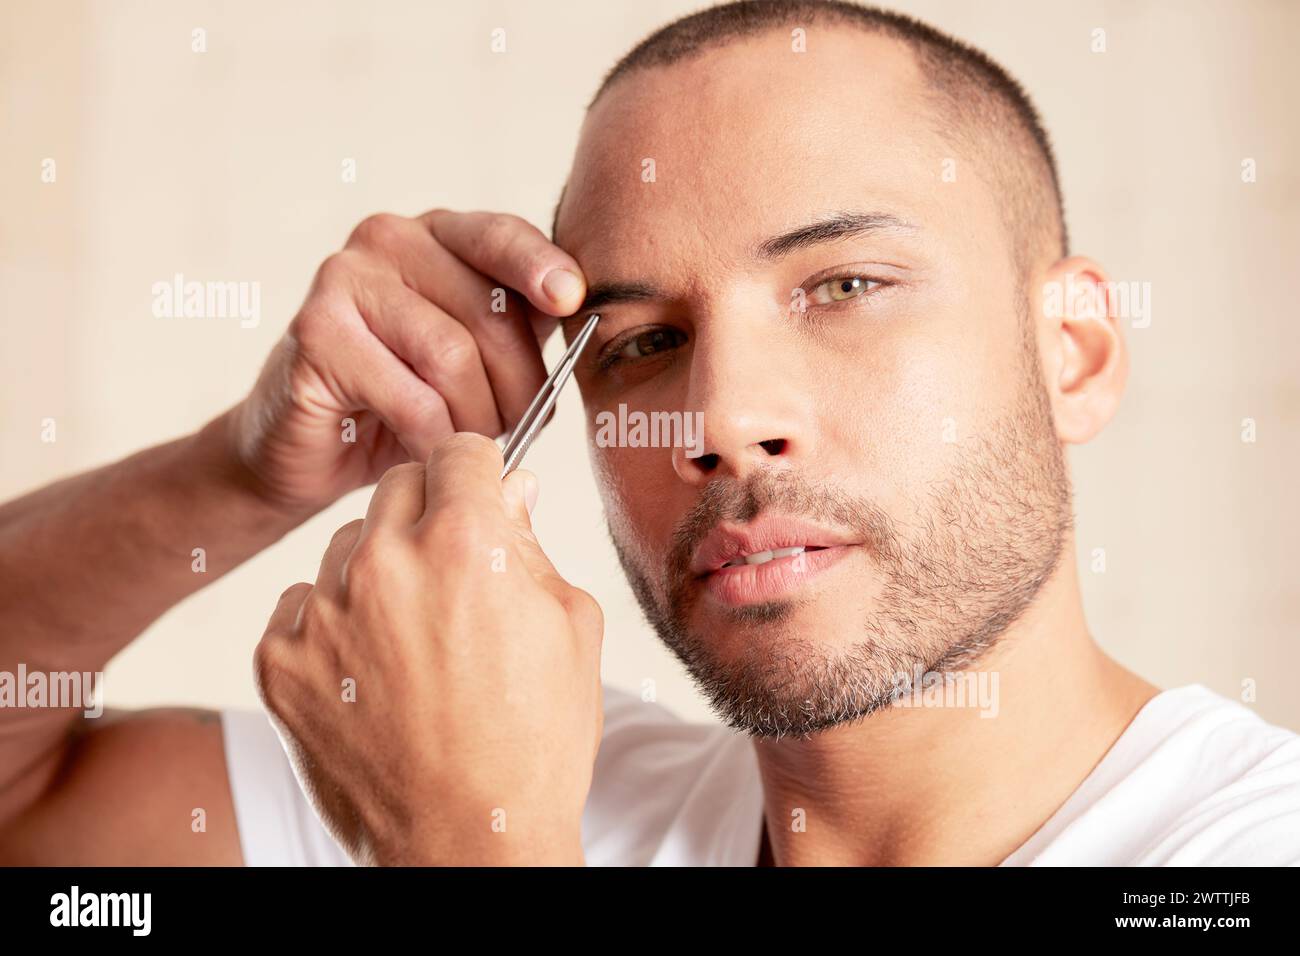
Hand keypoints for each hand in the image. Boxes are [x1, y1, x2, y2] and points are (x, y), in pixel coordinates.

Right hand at [228, 210, 586, 513]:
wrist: (306, 447)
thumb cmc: (402, 402)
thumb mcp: (475, 358)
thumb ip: (518, 330)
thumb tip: (577, 322)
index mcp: (438, 235)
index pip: (501, 235)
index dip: (541, 266)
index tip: (571, 301)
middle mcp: (389, 239)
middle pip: (488, 313)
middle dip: (519, 387)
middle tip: (518, 431)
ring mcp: (344, 279)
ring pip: (451, 357)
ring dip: (476, 420)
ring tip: (468, 446)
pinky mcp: (316, 333)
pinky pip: (411, 398)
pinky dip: (433, 441)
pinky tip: (429, 455)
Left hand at [253, 433, 604, 865]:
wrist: (469, 845)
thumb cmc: (534, 742)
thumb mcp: (570, 626)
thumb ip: (532, 543)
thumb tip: (512, 491)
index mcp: (466, 542)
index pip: (459, 449)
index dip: (478, 471)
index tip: (479, 492)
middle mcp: (384, 563)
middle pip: (397, 485)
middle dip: (429, 512)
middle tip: (453, 570)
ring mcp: (322, 613)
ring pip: (345, 546)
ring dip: (377, 569)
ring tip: (413, 638)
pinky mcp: (278, 660)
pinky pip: (301, 605)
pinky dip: (332, 624)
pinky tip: (371, 670)